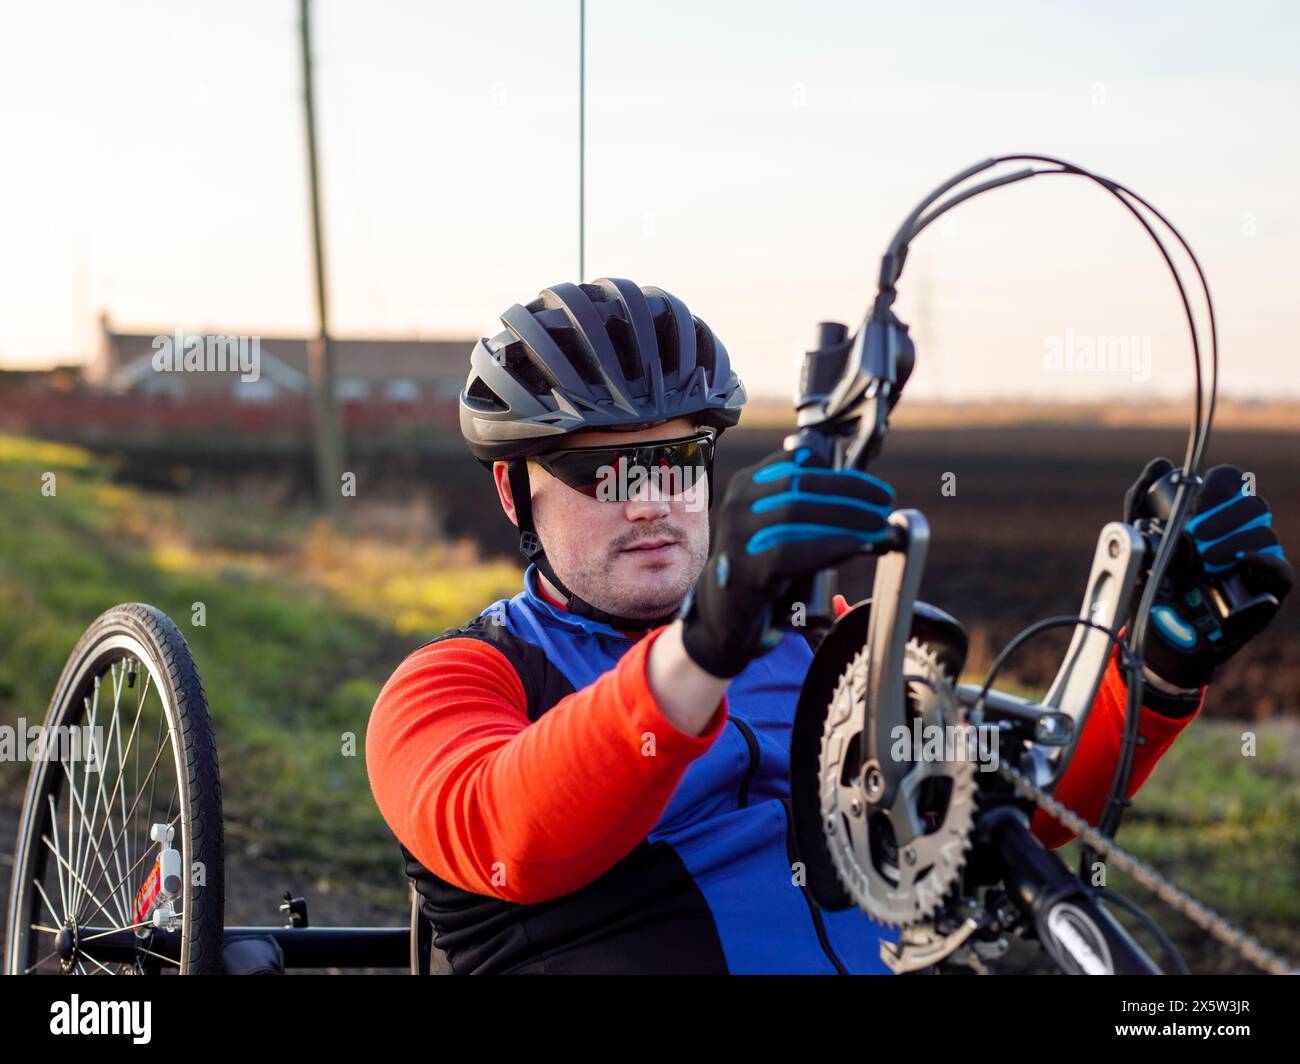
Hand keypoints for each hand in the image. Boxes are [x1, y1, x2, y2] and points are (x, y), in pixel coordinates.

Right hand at [680, 447, 895, 677]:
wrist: (724, 615)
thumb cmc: (761, 567)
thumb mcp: (776, 526)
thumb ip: (805, 504)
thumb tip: (860, 494)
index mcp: (746, 485)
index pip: (799, 465)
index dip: (844, 477)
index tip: (875, 492)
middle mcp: (737, 505)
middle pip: (801, 486)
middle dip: (850, 494)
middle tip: (884, 508)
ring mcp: (736, 537)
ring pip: (797, 513)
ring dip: (847, 518)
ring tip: (879, 529)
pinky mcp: (743, 570)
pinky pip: (790, 551)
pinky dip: (829, 546)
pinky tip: (856, 547)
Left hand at [1125, 458, 1292, 688]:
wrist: (1158, 634)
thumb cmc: (1150, 583)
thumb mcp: (1137, 541)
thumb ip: (1140, 502)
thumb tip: (1160, 465)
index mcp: (1211, 516)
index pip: (1230, 481)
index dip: (1219, 484)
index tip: (1198, 498)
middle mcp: (1237, 534)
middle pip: (1251, 504)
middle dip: (1223, 515)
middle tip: (1196, 533)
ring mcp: (1254, 561)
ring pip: (1263, 533)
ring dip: (1232, 539)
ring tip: (1204, 557)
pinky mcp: (1265, 592)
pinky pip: (1280, 571)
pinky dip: (1262, 562)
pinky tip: (1239, 561)